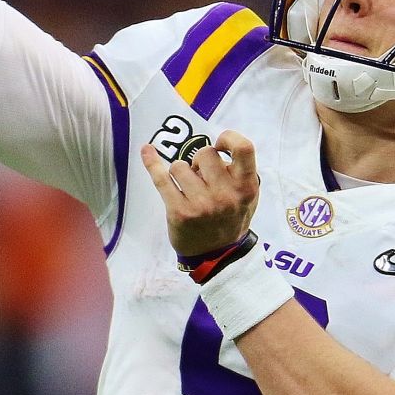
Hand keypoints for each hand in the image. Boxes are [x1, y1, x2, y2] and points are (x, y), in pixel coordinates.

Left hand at [140, 131, 260, 257]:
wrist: (217, 256)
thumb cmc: (231, 220)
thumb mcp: (247, 198)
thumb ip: (239, 172)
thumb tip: (217, 146)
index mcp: (246, 188)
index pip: (244, 148)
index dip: (229, 138)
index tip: (219, 144)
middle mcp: (226, 195)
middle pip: (205, 153)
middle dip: (199, 160)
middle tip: (201, 176)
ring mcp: (202, 205)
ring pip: (180, 166)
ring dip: (181, 173)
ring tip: (188, 189)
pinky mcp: (179, 212)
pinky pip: (162, 178)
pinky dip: (152, 162)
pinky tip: (147, 151)